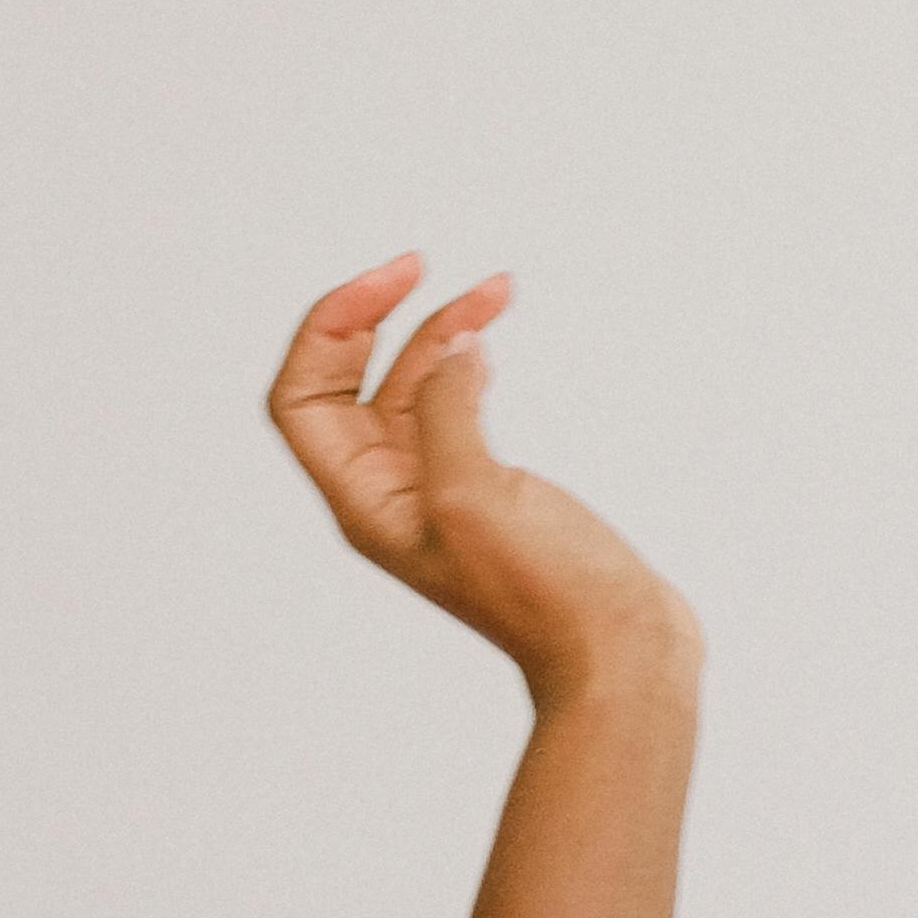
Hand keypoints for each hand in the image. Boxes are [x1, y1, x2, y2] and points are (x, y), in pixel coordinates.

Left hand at [264, 260, 696, 709]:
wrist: (616, 653)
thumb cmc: (543, 592)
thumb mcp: (472, 492)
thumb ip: (446, 409)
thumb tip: (454, 347)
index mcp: (365, 500)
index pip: (301, 398)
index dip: (328, 331)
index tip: (390, 285)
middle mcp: (389, 492)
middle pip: (344, 382)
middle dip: (372, 316)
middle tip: (417, 264)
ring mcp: (440, 489)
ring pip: (411, 386)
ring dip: (441, 328)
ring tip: (496, 287)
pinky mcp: (488, 487)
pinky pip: (454, 406)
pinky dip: (467, 361)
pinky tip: (491, 334)